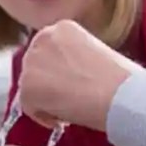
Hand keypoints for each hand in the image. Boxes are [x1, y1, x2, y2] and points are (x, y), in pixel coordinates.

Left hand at [18, 20, 139, 130]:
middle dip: (49, 85)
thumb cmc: (119, 79)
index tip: (71, 85)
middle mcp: (42, 38)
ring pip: (30, 87)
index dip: (58, 71)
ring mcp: (31, 62)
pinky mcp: (27, 87)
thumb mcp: (95, 54)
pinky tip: (64, 118)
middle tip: (68, 100)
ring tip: (70, 109)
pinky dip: (44, 116)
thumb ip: (73, 58)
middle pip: (36, 67)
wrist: (118, 93)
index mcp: (62, 28)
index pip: (49, 51)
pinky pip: (29, 107)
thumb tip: (65, 75)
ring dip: (46, 101)